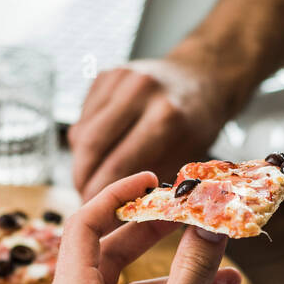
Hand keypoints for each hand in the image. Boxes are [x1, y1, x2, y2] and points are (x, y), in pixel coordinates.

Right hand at [69, 50, 239, 200]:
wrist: (203, 76)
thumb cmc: (197, 122)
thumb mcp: (187, 157)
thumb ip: (154, 182)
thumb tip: (114, 209)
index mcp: (165, 116)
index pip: (116, 164)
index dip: (99, 193)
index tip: (93, 210)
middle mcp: (140, 91)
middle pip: (90, 146)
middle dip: (82, 178)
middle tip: (83, 199)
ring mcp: (120, 77)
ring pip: (81, 132)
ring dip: (80, 161)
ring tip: (90, 179)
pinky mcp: (106, 73)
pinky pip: (83, 116)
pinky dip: (84, 140)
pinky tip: (98, 153)